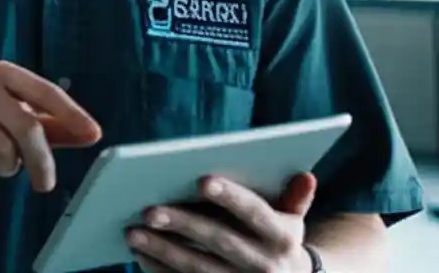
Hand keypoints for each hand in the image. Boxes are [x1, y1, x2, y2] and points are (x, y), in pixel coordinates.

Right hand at [0, 61, 101, 192]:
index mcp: (3, 74)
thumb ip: (55, 129)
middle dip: (40, 161)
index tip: (93, 133)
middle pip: (26, 126)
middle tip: (44, 183)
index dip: (71, 113)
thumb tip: (91, 134)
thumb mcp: (20, 127)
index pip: (44, 91)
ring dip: (5, 167)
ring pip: (0, 149)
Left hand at [129, 173, 317, 272]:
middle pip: (220, 241)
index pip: (256, 213)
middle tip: (149, 210)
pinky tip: (140, 255)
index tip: (201, 180)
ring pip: (199, 268)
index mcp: (284, 238)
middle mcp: (266, 265)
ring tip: (133, 233)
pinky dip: (161, 271)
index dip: (231, 197)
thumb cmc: (278, 241)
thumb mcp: (292, 222)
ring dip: (164, 251)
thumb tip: (305, 175)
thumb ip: (295, 199)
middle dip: (184, 224)